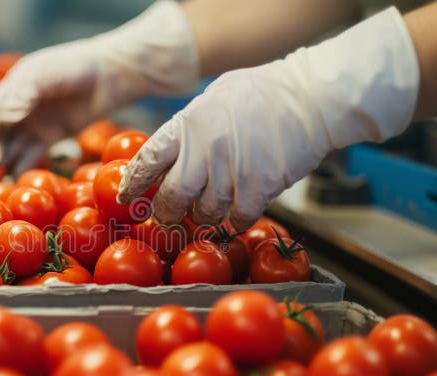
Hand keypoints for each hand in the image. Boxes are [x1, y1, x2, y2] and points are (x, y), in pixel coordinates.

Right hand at [0, 0, 198, 174]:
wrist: (108, 75)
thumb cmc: (74, 66)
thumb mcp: (44, 74)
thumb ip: (22, 93)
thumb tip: (4, 119)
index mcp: (14, 87)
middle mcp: (20, 106)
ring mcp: (35, 122)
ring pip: (14, 145)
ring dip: (5, 161)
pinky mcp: (51, 136)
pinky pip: (32, 154)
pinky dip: (23, 166)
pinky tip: (16, 179)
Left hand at [118, 7, 419, 229]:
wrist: (310, 96)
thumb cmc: (261, 93)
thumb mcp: (212, 99)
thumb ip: (187, 128)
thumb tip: (165, 154)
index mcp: (187, 126)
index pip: (148, 161)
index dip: (134, 185)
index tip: (126, 199)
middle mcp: (203, 150)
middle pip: (171, 199)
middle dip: (167, 213)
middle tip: (169, 216)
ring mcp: (231, 171)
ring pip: (204, 214)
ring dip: (205, 217)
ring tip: (212, 207)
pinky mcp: (258, 188)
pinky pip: (237, 219)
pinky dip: (237, 220)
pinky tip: (242, 208)